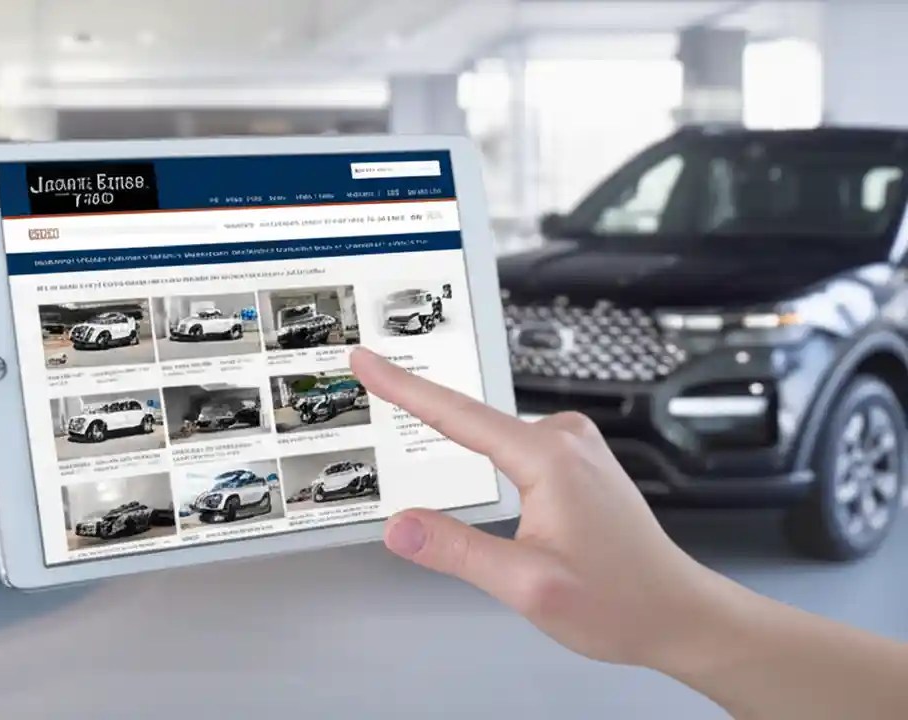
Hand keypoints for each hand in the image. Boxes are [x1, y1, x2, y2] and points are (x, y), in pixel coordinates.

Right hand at [349, 347, 730, 669]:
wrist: (677, 613)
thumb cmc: (618, 602)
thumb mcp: (526, 585)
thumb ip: (457, 550)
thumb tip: (399, 526)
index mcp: (549, 458)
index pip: (457, 416)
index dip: (403, 386)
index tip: (366, 360)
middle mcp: (565, 439)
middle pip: (471, 420)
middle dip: (419, 408)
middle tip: (368, 380)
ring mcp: (575, 447)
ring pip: (492, 436)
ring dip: (454, 439)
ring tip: (417, 432)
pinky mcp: (578, 461)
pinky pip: (514, 444)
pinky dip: (482, 450)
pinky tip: (468, 457)